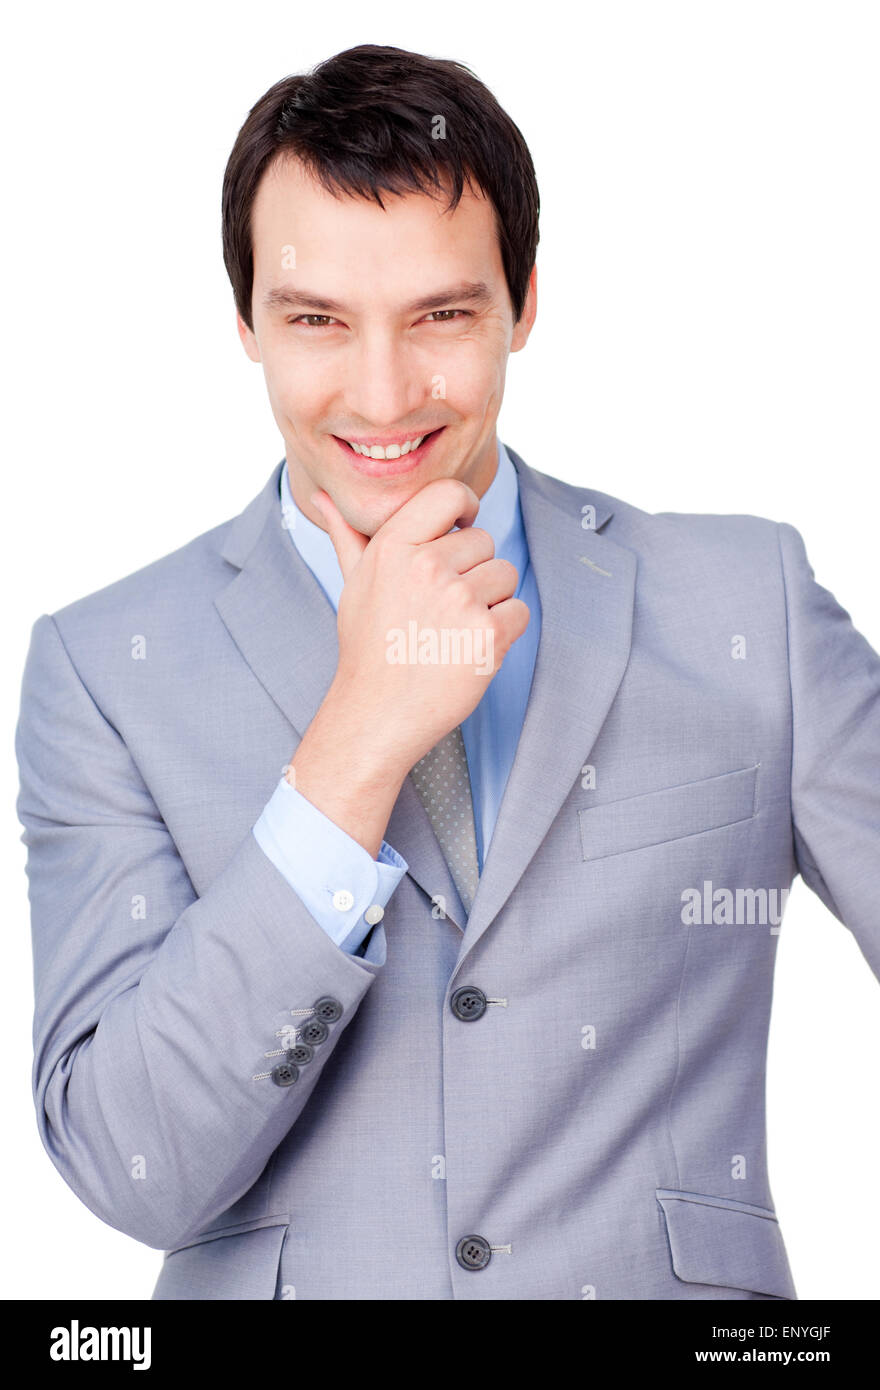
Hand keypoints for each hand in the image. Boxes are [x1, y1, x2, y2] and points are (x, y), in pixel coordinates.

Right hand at [313, 477, 529, 774]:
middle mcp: (426, 567)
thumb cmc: (367, 648)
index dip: (464, 509)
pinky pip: (518, 610)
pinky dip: (504, 631)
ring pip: (505, 574)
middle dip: (472, 570)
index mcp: (393, 546)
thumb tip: (321, 496)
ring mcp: (460, 600)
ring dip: (490, 601)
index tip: (461, 530)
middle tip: (441, 609)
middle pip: (484, 540)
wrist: (377, 713)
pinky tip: (469, 648)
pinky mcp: (488, 634)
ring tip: (453, 629)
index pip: (450, 494)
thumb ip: (347, 536)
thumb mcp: (353, 584)